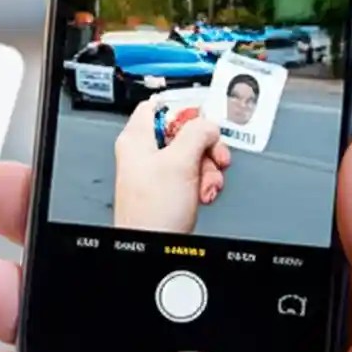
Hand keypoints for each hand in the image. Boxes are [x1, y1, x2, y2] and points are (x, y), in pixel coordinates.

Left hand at [114, 99, 231, 233]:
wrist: (153, 246)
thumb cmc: (152, 211)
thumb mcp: (179, 162)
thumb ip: (195, 134)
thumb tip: (207, 124)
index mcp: (137, 139)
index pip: (157, 106)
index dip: (182, 107)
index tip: (202, 116)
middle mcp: (145, 152)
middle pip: (184, 132)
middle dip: (206, 145)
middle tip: (214, 158)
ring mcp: (158, 171)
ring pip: (194, 154)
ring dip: (208, 169)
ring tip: (206, 184)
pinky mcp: (169, 187)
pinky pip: (194, 174)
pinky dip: (204, 182)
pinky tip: (203, 193)